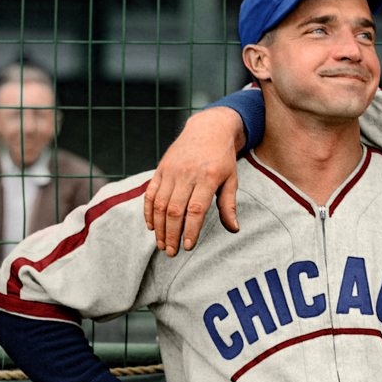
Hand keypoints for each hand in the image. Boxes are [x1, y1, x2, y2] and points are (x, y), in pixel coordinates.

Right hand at [144, 106, 245, 256]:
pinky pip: (151, 193)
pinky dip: (148, 211)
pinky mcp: (161, 168)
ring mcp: (171, 171)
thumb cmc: (223, 158)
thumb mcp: (232, 179)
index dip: (190, 230)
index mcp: (208, 178)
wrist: (209, 129)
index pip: (196, 210)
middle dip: (171, 234)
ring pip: (160, 204)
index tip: (187, 247)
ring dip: (159, 227)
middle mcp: (187, 174)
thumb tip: (234, 229)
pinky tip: (151, 227)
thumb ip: (228, 204)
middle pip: (175, 210)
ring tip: (161, 244)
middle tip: (171, 252)